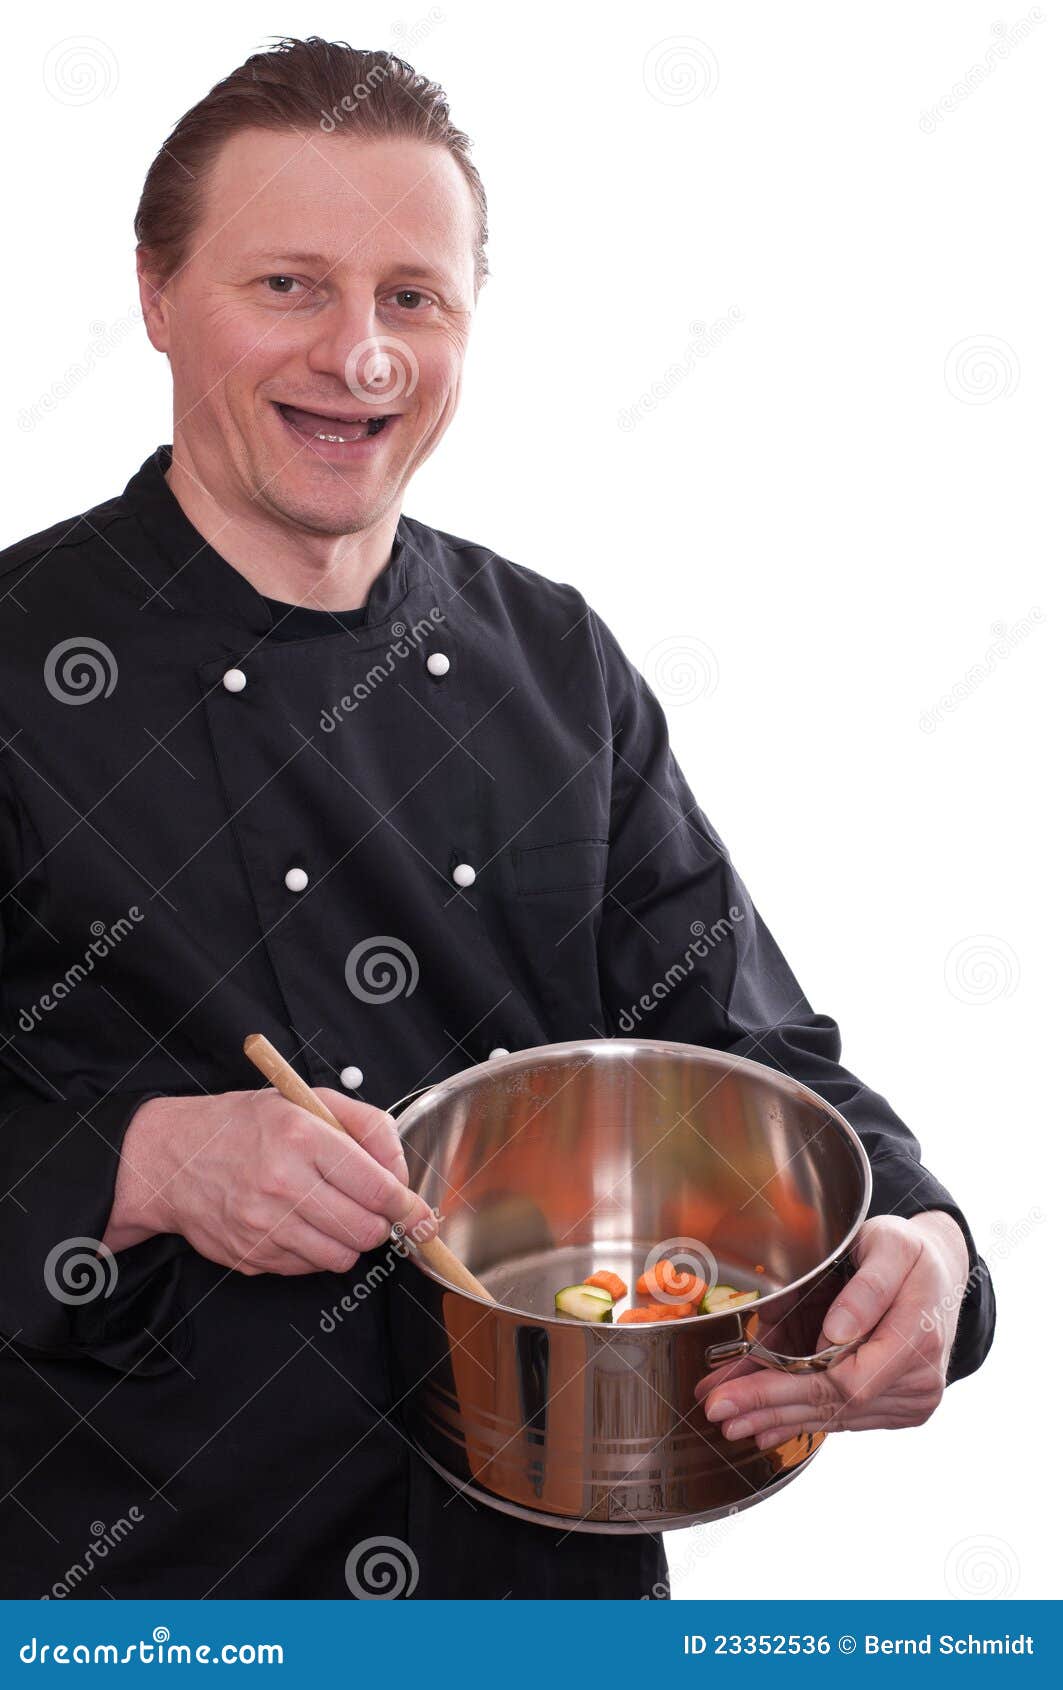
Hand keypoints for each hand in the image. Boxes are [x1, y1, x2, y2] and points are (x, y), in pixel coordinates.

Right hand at [104, 1088, 436, 1275]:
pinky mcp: (252, 1256)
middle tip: (371, 1208)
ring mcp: (264, 1226)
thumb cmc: (246, 1126)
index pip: (377, 1188)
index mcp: (300, 1136)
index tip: (419, 1212)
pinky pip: (310, 1268)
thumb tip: (401, 1172)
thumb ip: (367, 1127)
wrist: (174, 1160)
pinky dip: (317, 1251)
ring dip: (349, 1239)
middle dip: (380, 1224)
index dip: (407, 1204)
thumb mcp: (308, 1101)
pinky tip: (300, 1224)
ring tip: (332, 1212)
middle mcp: (281, 1183)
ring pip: (343, 1256)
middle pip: (366, 1230)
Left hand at [695, 1211, 969, 1448]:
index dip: (787, 1389)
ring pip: (835, 1416)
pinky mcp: (899, 1406)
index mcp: (917, 1336)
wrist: (940, 1271)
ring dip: (779, 1418)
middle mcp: (919, 1379)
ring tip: (732, 1420)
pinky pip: (845, 1418)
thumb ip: (869, 1287)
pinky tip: (768, 1425)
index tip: (737, 1390)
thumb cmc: (909, 1253)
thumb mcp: (891, 1246)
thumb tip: (838, 1332)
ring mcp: (912, 1399)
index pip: (845, 1380)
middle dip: (769, 1407)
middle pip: (834, 1405)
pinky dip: (802, 1419)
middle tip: (718, 1409)